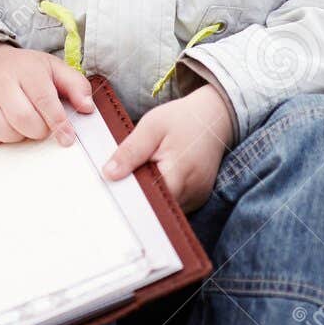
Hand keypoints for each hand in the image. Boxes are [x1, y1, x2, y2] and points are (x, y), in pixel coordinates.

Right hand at [0, 41, 94, 146]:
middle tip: (41, 125)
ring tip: (22, 122)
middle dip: (39, 130)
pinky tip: (5, 123)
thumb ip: (76, 85)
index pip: (44, 100)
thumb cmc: (25, 71)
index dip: (58, 123)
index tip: (67, 138)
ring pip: (6, 132)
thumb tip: (87, 107)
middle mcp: (0, 80)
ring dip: (20, 135)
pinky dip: (1, 138)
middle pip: (24, 120)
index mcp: (25, 69)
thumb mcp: (54, 69)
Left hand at [102, 84, 233, 210]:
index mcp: (177, 174)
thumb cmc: (182, 119)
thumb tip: (109, 174)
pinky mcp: (198, 197)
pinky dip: (164, 192)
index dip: (128, 194)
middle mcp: (191, 192)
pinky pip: (175, 202)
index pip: (145, 199)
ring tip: (149, 169)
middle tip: (130, 172)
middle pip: (154, 207)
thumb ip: (130, 151)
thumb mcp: (151, 127)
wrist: (214, 117)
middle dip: (139, 193)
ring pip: (164, 206)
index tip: (115, 183)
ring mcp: (197, 197)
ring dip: (152, 193)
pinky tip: (160, 174)